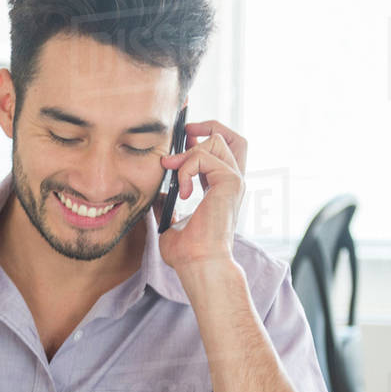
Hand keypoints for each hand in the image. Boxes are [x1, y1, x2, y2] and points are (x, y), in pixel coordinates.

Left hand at [157, 120, 247, 270]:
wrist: (198, 264)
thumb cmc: (187, 252)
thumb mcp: (169, 221)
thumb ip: (167, 203)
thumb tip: (156, 193)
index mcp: (219, 189)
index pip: (220, 152)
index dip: (202, 138)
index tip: (182, 136)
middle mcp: (231, 182)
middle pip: (233, 138)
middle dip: (208, 127)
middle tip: (185, 133)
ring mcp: (234, 181)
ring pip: (217, 140)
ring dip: (188, 151)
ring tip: (173, 171)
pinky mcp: (230, 182)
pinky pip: (204, 157)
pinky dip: (186, 168)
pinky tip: (182, 192)